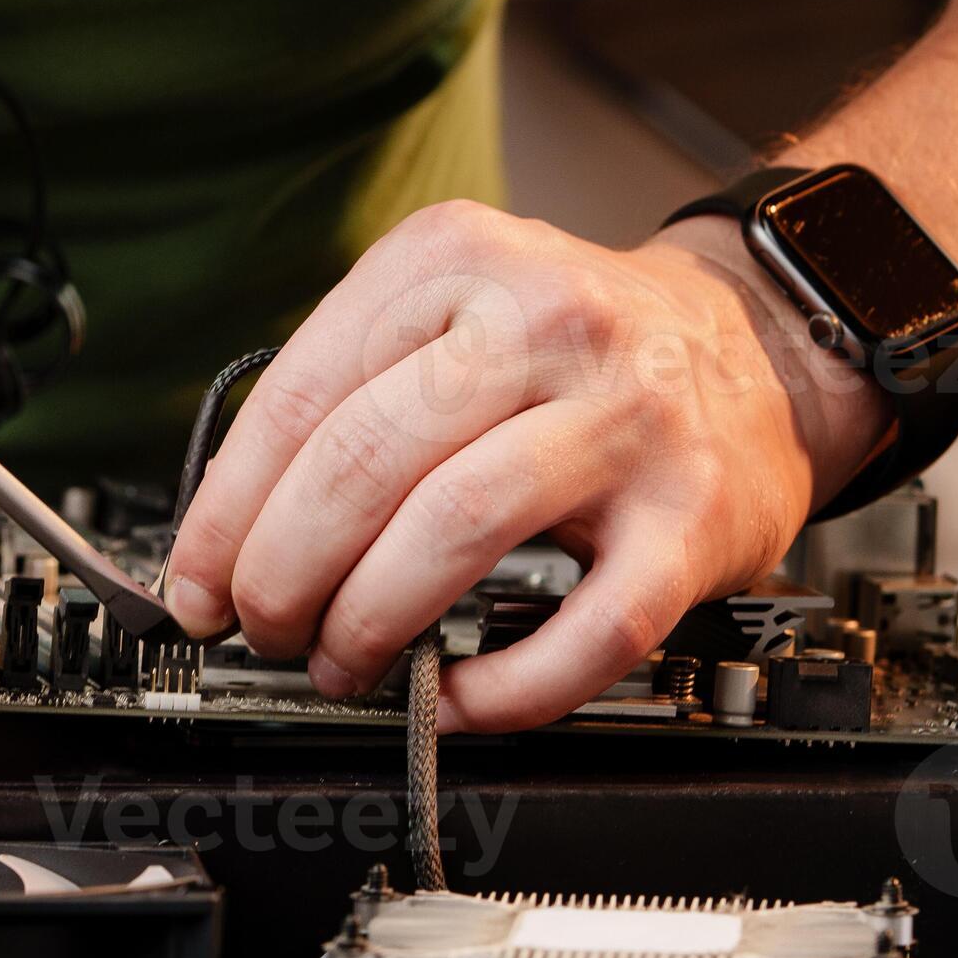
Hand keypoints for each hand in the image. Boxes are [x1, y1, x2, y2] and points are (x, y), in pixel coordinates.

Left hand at [162, 201, 891, 733]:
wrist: (759, 345)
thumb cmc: (576, 352)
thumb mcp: (455, 310)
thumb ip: (348, 395)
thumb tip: (227, 539)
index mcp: (458, 260)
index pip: (302, 394)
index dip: (229, 511)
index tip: (197, 584)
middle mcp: (545, 323)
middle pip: (365, 460)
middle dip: (283, 571)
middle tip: (264, 628)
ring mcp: (627, 419)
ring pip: (456, 528)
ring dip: (369, 621)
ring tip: (341, 661)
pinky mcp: (694, 517)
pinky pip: (587, 627)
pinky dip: (507, 685)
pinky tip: (459, 697)